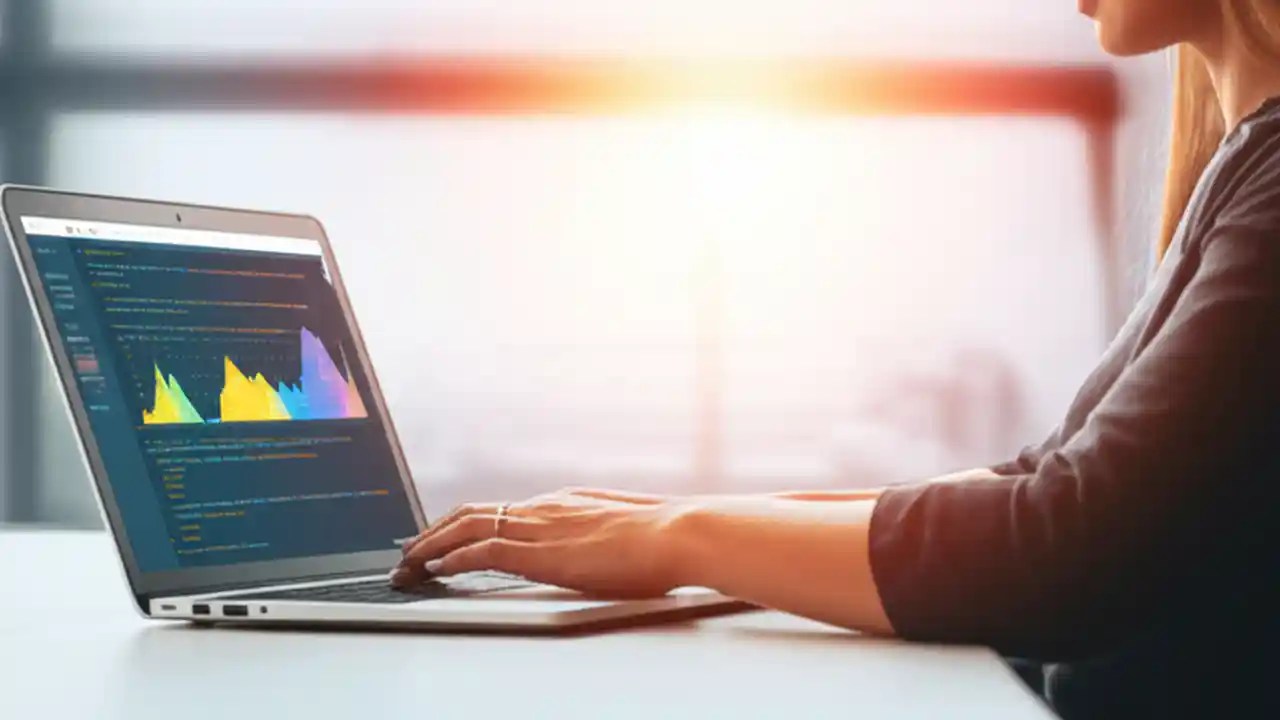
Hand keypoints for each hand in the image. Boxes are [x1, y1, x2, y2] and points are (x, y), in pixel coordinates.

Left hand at [390, 488, 686, 597]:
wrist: (678, 533)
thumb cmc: (665, 537)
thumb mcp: (627, 530)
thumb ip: (604, 533)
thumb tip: (611, 543)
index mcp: (565, 502)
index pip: (504, 509)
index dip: (469, 521)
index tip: (449, 533)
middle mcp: (546, 507)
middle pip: (475, 511)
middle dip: (438, 529)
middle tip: (413, 546)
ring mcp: (541, 527)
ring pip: (468, 526)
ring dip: (433, 543)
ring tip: (411, 560)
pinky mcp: (541, 552)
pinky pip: (482, 551)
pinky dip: (454, 558)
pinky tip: (438, 568)